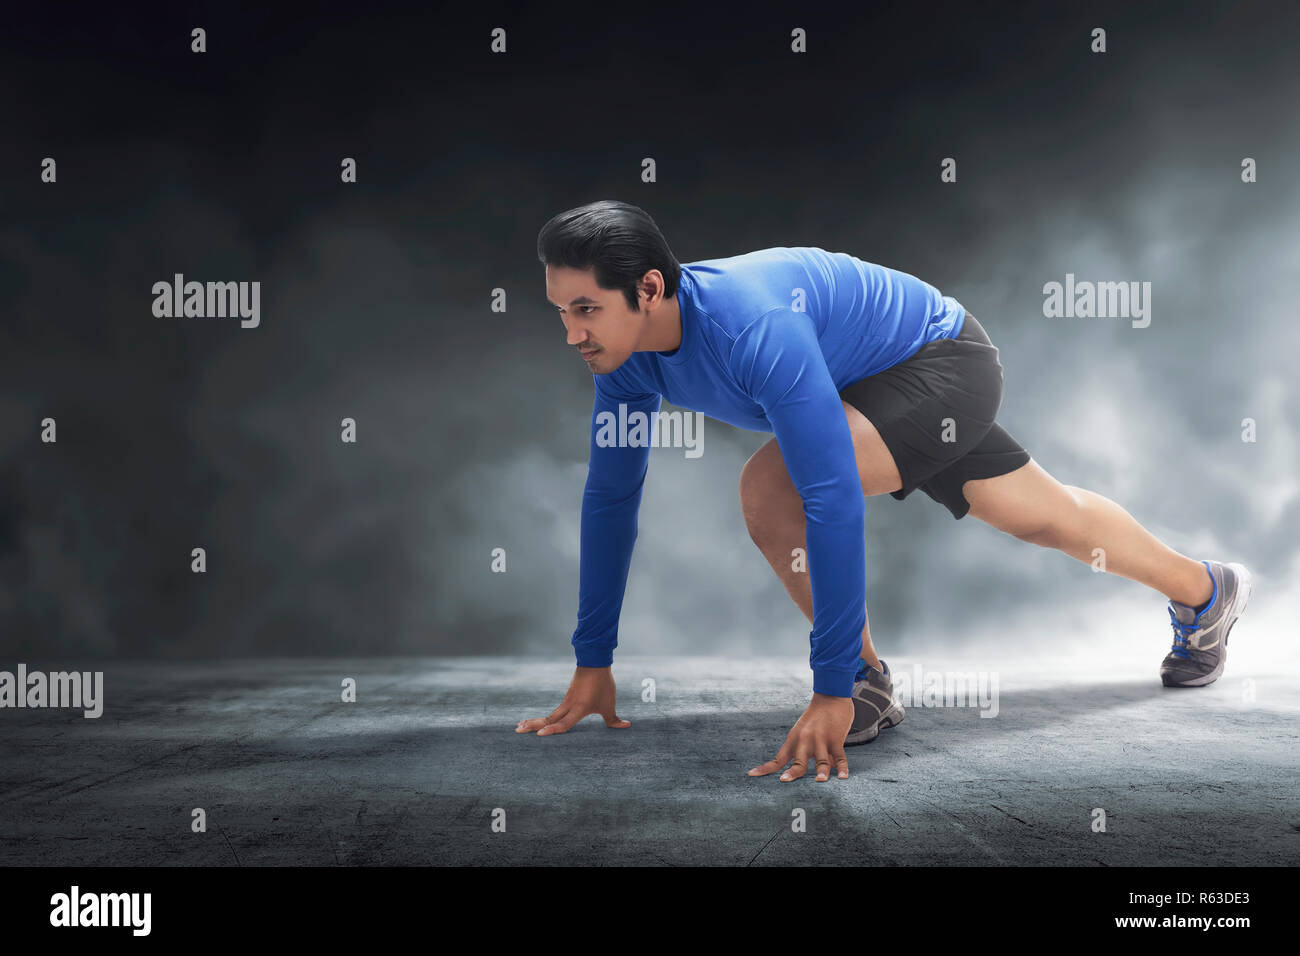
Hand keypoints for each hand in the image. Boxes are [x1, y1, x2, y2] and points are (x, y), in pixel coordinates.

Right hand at [515, 665, 629, 735]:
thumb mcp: (609, 704)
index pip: (564, 723)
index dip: (552, 730)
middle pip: (548, 718)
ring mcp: (566, 701)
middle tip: (517, 730)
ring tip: (520, 726)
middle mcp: (569, 705)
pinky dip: (544, 718)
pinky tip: (537, 723)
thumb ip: (614, 719)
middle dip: (533, 725)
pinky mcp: (566, 697)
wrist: (595, 662)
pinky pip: (554, 711)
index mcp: (579, 708)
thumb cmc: (603, 685)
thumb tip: (626, 726)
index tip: (539, 735)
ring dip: (534, 721)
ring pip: (549, 714)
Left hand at [748, 692, 852, 780]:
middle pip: (798, 761)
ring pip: (821, 760)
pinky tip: (843, 777)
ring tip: (820, 781)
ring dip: (821, 771)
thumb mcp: (807, 732)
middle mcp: (805, 740)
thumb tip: (826, 767)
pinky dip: (842, 767)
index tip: (751, 775)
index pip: (778, 758)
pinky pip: (840, 756)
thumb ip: (812, 752)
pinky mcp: (835, 738)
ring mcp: (821, 739)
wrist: (830, 695)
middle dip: (792, 772)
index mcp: (794, 740)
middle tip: (784, 780)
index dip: (765, 768)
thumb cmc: (817, 716)